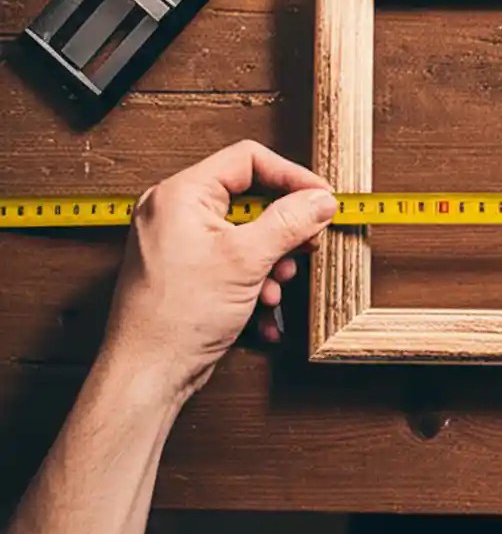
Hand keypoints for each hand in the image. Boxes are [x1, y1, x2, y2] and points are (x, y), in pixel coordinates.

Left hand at [100, 140, 336, 402]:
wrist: (148, 372)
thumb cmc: (176, 316)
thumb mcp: (247, 260)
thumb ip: (289, 222)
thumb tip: (320, 199)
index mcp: (182, 195)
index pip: (248, 161)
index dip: (291, 176)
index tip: (321, 198)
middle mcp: (176, 212)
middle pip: (250, 199)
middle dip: (282, 229)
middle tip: (306, 245)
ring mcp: (180, 242)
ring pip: (246, 234)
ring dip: (271, 261)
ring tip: (276, 286)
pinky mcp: (187, 271)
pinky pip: (232, 261)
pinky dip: (254, 280)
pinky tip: (262, 307)